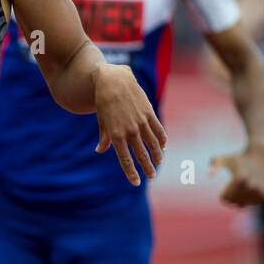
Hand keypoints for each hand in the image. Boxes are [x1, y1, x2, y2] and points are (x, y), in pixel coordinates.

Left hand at [94, 64, 166, 185]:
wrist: (113, 81)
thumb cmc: (104, 102)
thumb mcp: (102, 121)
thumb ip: (104, 138)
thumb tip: (100, 150)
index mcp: (116, 135)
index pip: (125, 159)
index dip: (131, 173)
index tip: (135, 182)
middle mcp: (130, 131)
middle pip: (141, 154)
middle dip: (147, 167)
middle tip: (151, 176)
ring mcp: (140, 122)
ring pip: (152, 144)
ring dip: (157, 155)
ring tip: (158, 163)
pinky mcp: (148, 113)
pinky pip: (158, 129)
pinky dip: (161, 139)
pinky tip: (163, 146)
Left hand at [209, 145, 263, 206]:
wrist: (260, 155)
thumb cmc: (238, 158)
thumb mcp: (223, 159)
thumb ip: (214, 164)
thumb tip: (210, 175)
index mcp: (240, 178)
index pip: (225, 198)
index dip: (223, 192)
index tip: (225, 185)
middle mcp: (252, 186)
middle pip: (234, 202)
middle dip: (231, 196)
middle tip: (232, 187)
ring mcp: (260, 191)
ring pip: (243, 204)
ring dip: (239, 198)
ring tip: (241, 187)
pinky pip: (252, 203)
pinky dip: (249, 199)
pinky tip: (250, 188)